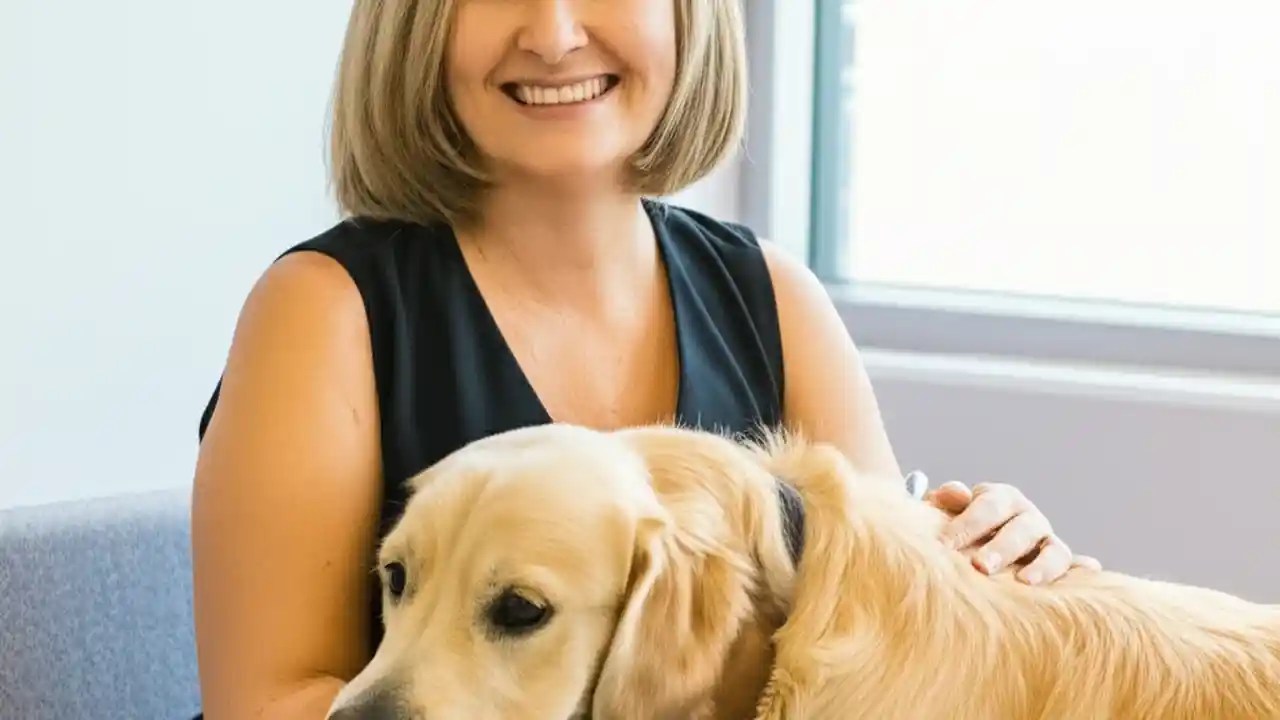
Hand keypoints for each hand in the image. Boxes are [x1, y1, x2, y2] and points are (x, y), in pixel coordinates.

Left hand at [927, 481, 1101, 584]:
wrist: (977, 547)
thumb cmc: (958, 529)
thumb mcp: (950, 511)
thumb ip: (949, 500)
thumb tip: (954, 493)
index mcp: (1001, 499)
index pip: (988, 506)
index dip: (966, 524)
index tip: (944, 544)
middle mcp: (1028, 518)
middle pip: (1020, 529)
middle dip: (1001, 548)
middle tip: (980, 567)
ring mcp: (1047, 542)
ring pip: (1054, 551)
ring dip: (1043, 565)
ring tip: (1026, 582)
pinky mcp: (1059, 567)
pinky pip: (1075, 569)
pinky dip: (1084, 570)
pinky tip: (1090, 573)